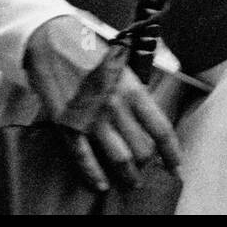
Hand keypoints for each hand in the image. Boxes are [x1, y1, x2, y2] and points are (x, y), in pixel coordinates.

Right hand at [24, 15, 180, 192]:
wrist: (50, 41)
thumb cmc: (88, 49)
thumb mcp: (121, 65)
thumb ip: (134, 90)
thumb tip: (145, 115)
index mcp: (133, 89)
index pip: (160, 128)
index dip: (171, 151)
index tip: (176, 165)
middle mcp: (116, 106)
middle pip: (142, 148)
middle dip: (147, 163)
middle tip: (148, 171)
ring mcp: (91, 118)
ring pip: (119, 158)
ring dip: (127, 175)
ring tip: (132, 183)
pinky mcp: (68, 125)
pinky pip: (84, 158)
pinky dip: (94, 175)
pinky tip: (102, 185)